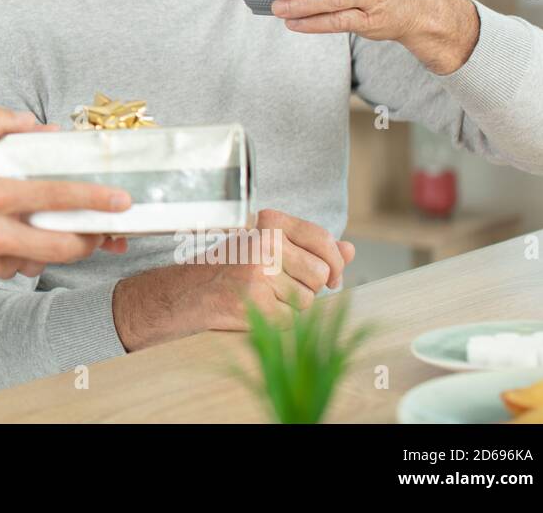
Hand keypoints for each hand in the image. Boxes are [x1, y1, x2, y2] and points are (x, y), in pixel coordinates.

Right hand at [0, 106, 131, 296]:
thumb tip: (33, 125)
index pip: (55, 195)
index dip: (95, 199)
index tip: (122, 202)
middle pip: (61, 244)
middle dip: (89, 239)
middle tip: (99, 231)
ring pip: (33, 261)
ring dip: (42, 248)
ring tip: (28, 229)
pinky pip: (3, 274)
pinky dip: (6, 259)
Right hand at [201, 208, 354, 330]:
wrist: (192, 290)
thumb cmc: (235, 266)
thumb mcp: (270, 245)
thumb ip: (311, 246)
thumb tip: (350, 250)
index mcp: (270, 222)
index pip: (322, 239)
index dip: (335, 262)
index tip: (333, 276)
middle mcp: (265, 243)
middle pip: (320, 274)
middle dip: (309, 286)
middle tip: (280, 284)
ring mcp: (260, 273)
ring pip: (307, 300)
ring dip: (291, 305)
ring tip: (264, 294)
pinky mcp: (255, 302)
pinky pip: (290, 319)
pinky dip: (277, 320)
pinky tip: (257, 308)